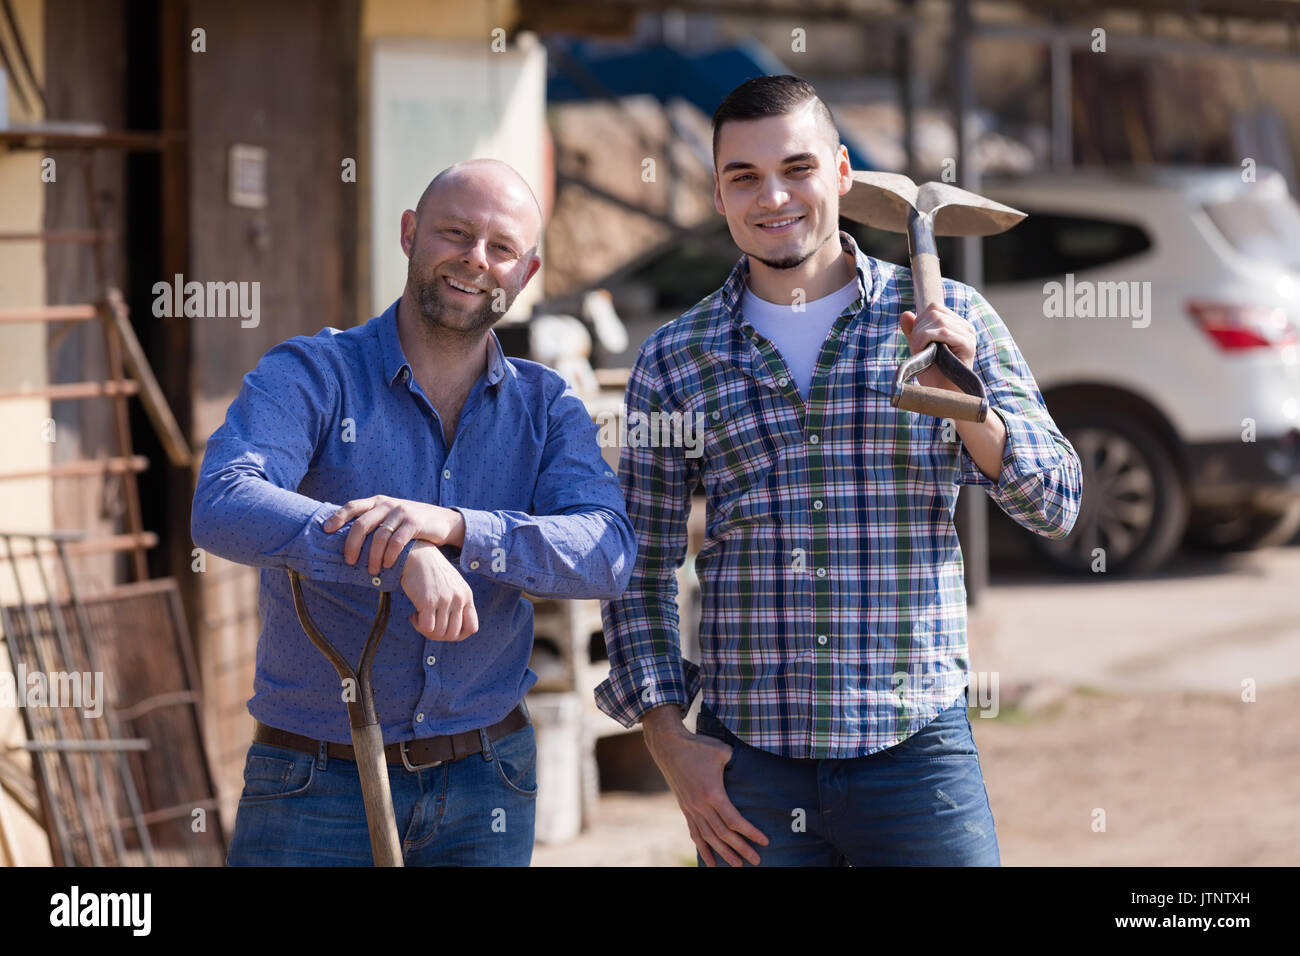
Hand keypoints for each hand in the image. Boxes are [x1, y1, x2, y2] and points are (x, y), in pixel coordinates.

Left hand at [324, 495, 466, 575]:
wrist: (443, 521)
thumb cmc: (411, 523)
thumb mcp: (391, 517)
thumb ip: (373, 522)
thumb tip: (346, 540)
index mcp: (378, 502)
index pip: (353, 506)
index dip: (338, 517)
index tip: (326, 530)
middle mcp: (388, 504)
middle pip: (362, 524)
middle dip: (352, 544)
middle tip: (349, 561)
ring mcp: (402, 512)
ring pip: (379, 536)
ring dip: (373, 556)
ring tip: (372, 570)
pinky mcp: (415, 523)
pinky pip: (397, 541)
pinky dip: (390, 555)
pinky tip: (388, 565)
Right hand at [399, 541, 478, 641]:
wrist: (417, 554)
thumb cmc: (431, 572)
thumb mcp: (451, 586)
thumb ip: (456, 604)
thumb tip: (452, 633)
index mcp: (467, 595)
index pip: (472, 628)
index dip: (458, 634)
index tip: (444, 628)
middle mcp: (459, 598)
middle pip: (453, 634)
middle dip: (439, 636)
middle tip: (427, 625)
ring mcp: (445, 600)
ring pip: (439, 633)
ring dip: (426, 631)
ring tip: (419, 618)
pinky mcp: (429, 601)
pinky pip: (427, 627)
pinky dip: (418, 625)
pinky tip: (413, 615)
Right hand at [641, 706, 768, 866]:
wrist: (668, 746)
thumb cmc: (698, 746)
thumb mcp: (722, 750)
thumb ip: (736, 762)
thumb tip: (750, 767)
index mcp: (712, 792)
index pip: (734, 820)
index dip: (750, 833)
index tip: (764, 841)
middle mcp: (701, 805)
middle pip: (723, 834)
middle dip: (741, 849)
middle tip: (757, 861)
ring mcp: (691, 809)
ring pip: (709, 837)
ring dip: (723, 853)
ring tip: (737, 865)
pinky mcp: (685, 808)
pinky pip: (695, 833)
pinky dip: (703, 849)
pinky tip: (710, 863)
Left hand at [899, 303, 976, 392]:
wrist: (944, 395)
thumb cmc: (933, 374)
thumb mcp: (919, 349)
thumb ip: (913, 331)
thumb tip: (906, 313)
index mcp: (957, 325)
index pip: (934, 308)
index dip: (919, 320)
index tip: (915, 340)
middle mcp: (966, 327)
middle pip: (934, 312)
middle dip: (918, 328)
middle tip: (916, 348)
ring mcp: (968, 335)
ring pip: (938, 320)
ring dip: (921, 335)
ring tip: (920, 351)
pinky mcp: (968, 344)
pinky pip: (943, 332)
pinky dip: (927, 339)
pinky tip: (923, 351)